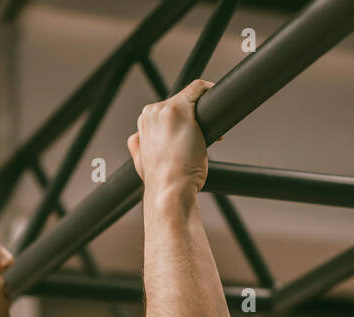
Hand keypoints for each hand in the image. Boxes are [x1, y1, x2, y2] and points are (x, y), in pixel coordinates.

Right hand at [126, 78, 217, 196]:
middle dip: (194, 119)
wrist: (169, 190)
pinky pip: (198, 88)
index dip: (184, 122)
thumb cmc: (161, 182)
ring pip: (190, 98)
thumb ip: (139, 147)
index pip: (167, 111)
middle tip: (202, 140)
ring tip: (208, 138)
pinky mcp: (181, 109)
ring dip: (202, 113)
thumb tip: (137, 139)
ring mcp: (165, 110)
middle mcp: (151, 113)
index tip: (193, 136)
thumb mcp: (141, 162)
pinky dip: (209, 90)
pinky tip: (216, 102)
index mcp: (143, 123)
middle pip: (180, 103)